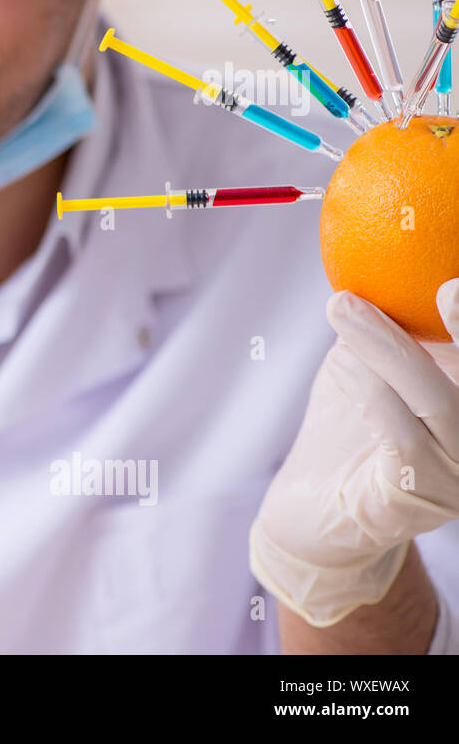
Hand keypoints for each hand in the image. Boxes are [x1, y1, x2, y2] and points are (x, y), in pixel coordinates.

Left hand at [249, 280, 458, 626]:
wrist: (315, 508)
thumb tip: (385, 251)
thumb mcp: (374, 360)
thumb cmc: (353, 423)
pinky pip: (402, 443)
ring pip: (443, 405)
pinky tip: (344, 362)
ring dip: (392, 350)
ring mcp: (456, 481)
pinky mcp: (414, 507)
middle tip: (447, 283)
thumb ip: (394, 318)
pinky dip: (372, 393)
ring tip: (343, 306)